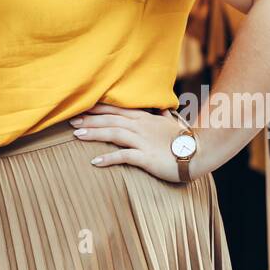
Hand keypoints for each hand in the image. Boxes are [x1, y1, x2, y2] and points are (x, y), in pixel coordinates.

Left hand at [69, 102, 197, 183]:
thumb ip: (163, 116)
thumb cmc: (183, 140)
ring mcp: (143, 141)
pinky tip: (95, 161)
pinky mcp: (146, 157)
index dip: (97, 109)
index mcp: (143, 118)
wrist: (199, 152)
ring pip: (113, 133)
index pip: (115, 110)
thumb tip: (163, 108)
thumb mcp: (170, 124)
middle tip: (70, 120)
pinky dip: (109, 158)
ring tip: (76, 135)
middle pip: (110, 120)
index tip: (80, 108)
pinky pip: (124, 156)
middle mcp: (140, 127)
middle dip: (89, 120)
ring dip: (94, 134)